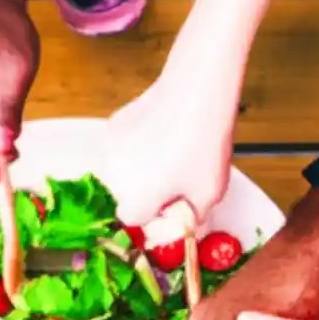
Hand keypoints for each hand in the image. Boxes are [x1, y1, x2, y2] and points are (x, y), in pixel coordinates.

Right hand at [99, 73, 232, 225]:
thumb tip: (185, 226)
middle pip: (127, 197)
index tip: (175, 208)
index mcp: (135, 201)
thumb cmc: (203, 146)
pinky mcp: (112, 126)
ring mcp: (109, 150)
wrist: (195, 93)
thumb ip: (193, 219)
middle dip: (148, 195)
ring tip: (170, 155)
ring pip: (122, 172)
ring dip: (140, 172)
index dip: (155, 217)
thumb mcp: (209, 193)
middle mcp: (113, 179)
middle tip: (177, 181)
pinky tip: (160, 135)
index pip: (135, 221)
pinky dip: (136, 149)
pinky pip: (122, 149)